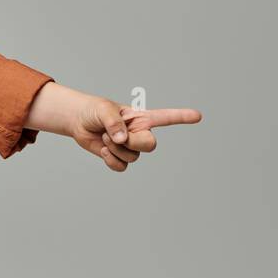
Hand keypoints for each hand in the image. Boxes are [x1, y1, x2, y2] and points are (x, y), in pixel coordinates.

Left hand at [72, 96, 202, 171]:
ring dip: (115, 149)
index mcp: (141, 118)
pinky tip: (104, 150)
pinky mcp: (119, 157)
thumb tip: (123, 139)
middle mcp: (139, 133)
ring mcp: (130, 147)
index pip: (165, 118)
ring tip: (105, 136)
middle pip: (150, 145)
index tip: (198, 116)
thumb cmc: (95, 110)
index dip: (182, 117)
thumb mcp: (104, 110)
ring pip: (133, 157)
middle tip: (116, 136)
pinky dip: (111, 160)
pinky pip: (122, 167)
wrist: (79, 121)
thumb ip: (114, 122)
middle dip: (133, 143)